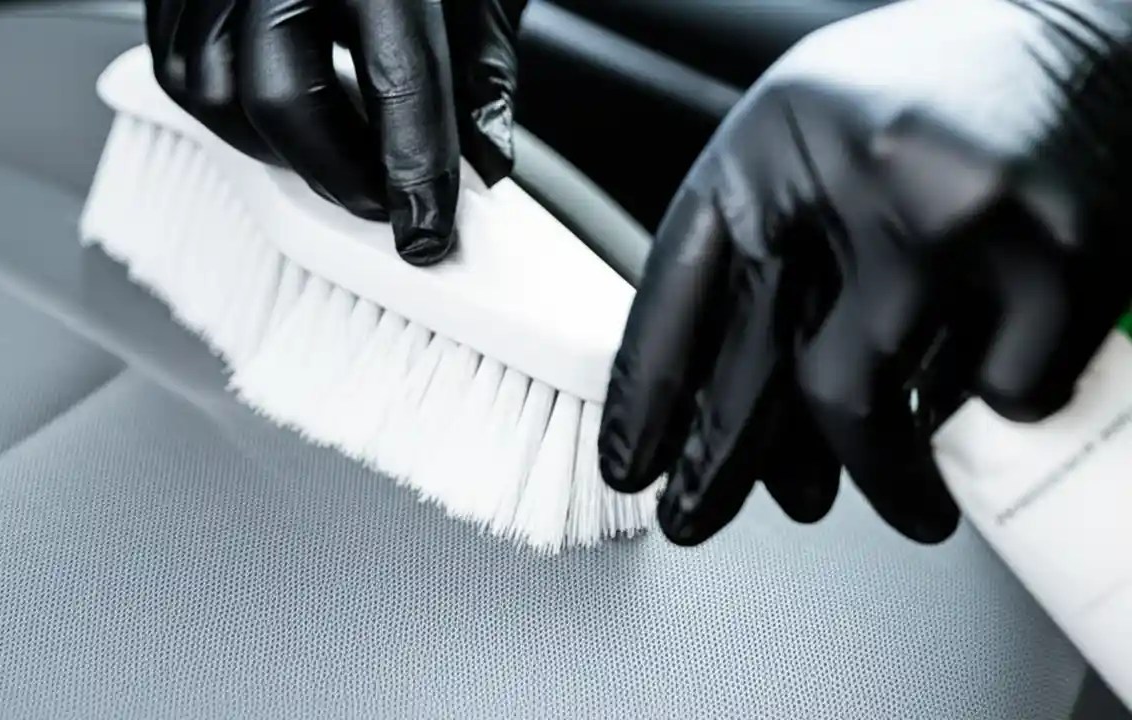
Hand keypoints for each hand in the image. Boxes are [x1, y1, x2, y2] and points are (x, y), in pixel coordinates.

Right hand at [144, 0, 526, 264]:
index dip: (416, 175)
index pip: (399, 84)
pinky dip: (231, 112)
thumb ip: (481, 65)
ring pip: (217, 93)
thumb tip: (483, 156)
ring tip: (337, 157)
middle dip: (338, 175)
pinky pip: (180, 67)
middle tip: (382, 201)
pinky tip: (282, 114)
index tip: (426, 232)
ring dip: (280, 150)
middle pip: (284, 99)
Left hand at [598, 0, 1131, 545]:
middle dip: (720, 475)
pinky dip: (991, 407)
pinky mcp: (1058, 255)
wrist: (1074, 27)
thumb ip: (764, 246)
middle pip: (761, 378)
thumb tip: (731, 395)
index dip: (644, 401)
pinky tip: (987, 388)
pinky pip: (997, 396)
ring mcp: (954, 219)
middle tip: (701, 524)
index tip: (627, 469)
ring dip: (883, 482)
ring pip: (871, 411)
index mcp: (771, 151)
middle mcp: (849, 179)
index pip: (677, 301)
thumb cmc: (928, 96)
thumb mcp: (807, 143)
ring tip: (904, 507)